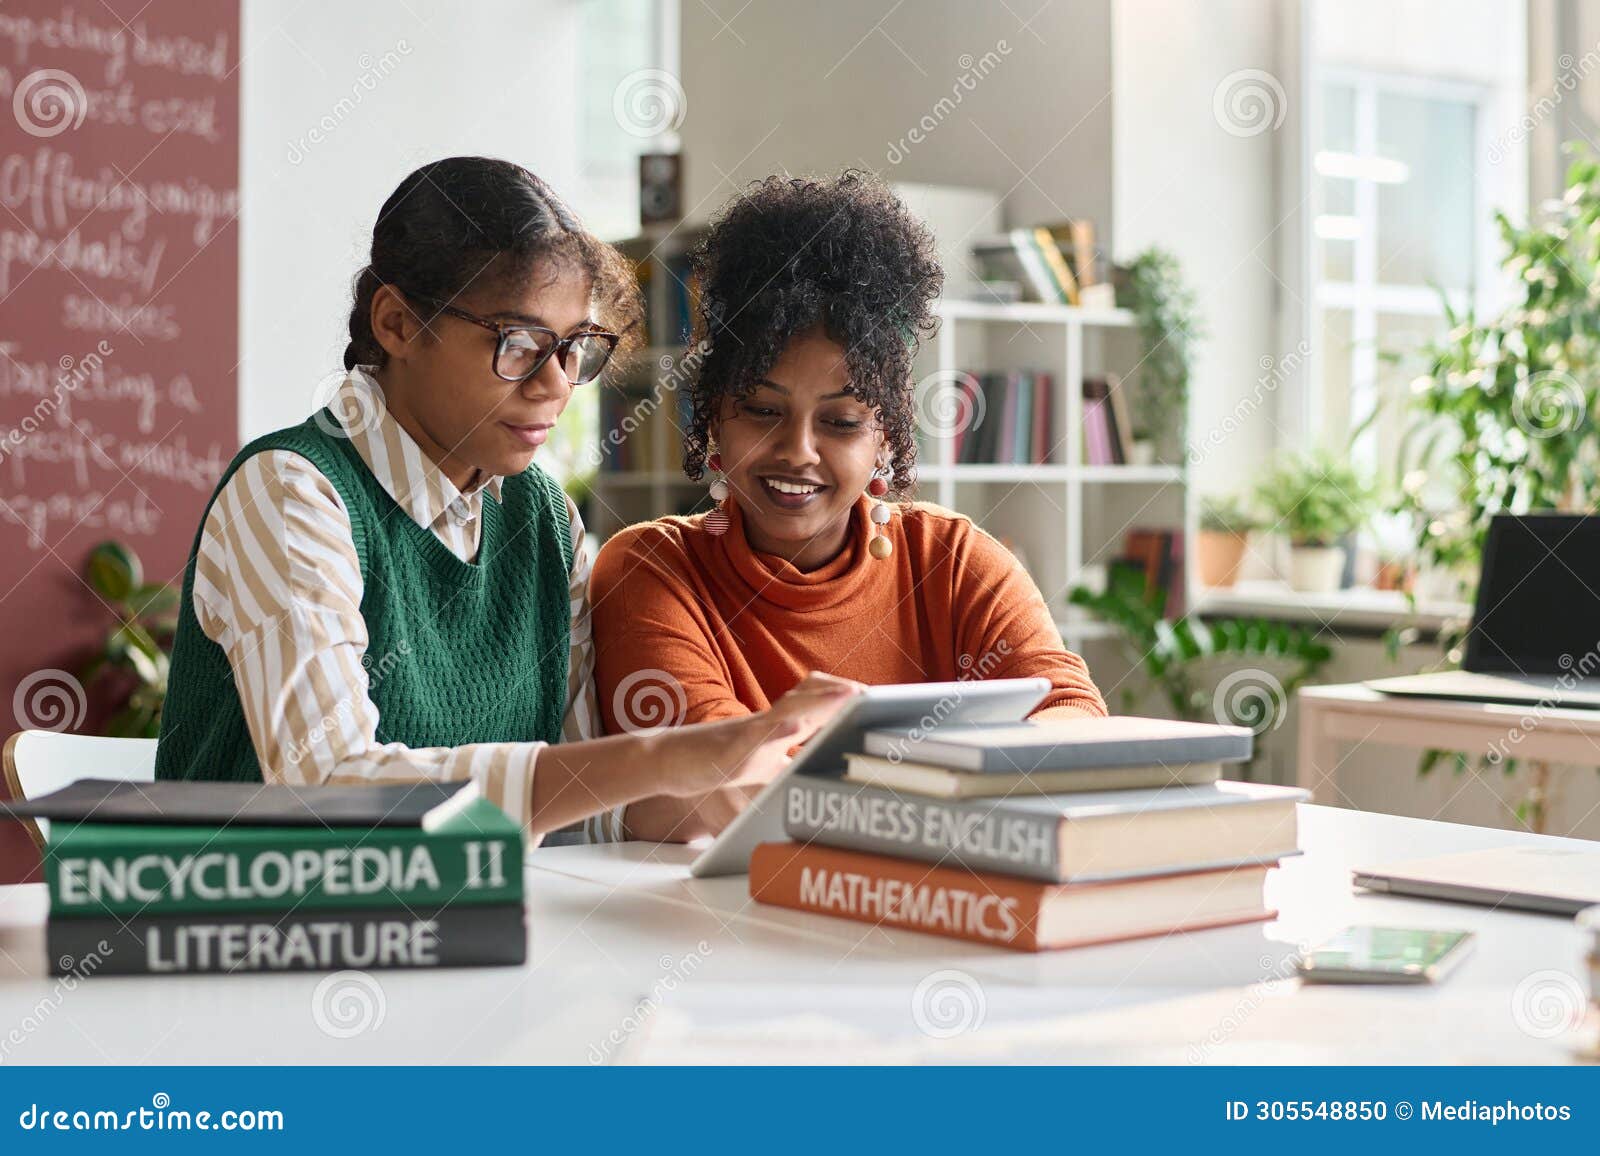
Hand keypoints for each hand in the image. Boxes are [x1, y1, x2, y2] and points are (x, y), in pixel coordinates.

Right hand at [658, 672, 861, 799]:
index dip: (844, 696)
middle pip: (807, 696)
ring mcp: (746, 733)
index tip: (876, 697)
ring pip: (787, 710)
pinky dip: (777, 728)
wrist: (666, 761)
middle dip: (840, 693)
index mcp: (776, 727)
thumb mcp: (761, 765)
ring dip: (821, 703)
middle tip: (871, 693)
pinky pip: (754, 736)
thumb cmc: (714, 761)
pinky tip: (794, 725)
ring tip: (852, 695)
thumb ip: (790, 764)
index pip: (815, 703)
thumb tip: (820, 778)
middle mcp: (765, 723)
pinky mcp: (727, 749)